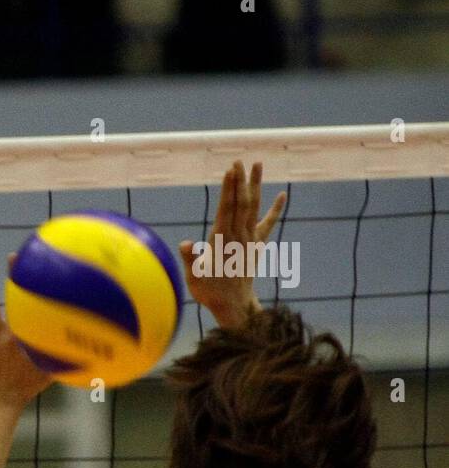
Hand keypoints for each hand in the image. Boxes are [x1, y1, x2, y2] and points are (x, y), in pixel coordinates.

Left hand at [0, 257, 52, 409]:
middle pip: (14, 298)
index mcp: (30, 337)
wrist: (1, 401)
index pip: (35, 307)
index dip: (40, 288)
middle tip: (14, 255)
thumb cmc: (27, 389)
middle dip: (14, 275)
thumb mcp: (51, 372)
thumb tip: (93, 355)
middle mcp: (12, 333)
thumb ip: (67, 359)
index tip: (44, 269)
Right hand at [179, 160, 286, 329]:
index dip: (229, 190)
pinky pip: (268, 224)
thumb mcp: (194, 278)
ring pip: (253, 207)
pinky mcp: (256, 245)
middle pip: (241, 203)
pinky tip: (282, 195)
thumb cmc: (209, 291)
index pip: (227, 210)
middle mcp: (239, 237)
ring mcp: (250, 240)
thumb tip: (185, 244)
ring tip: (257, 165)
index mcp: (222, 241)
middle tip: (239, 160)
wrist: (233, 306)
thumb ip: (191, 259)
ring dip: (255, 186)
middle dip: (240, 181)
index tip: (230, 171)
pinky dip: (275, 210)